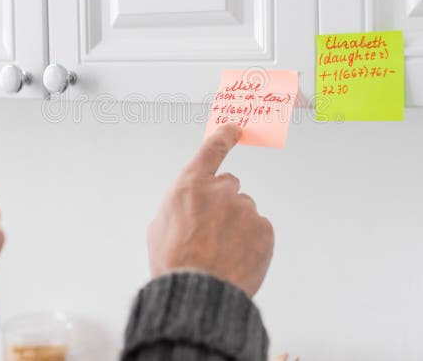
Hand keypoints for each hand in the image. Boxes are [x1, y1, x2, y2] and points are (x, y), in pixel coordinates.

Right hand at [147, 125, 273, 296]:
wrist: (199, 293)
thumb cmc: (174, 264)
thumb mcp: (158, 228)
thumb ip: (176, 208)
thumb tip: (186, 210)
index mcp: (191, 186)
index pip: (212, 149)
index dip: (224, 136)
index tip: (234, 129)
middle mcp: (221, 191)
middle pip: (230, 186)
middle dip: (224, 203)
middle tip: (213, 231)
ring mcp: (245, 210)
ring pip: (245, 212)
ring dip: (237, 226)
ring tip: (222, 253)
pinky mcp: (264, 230)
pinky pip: (260, 230)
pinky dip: (252, 243)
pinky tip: (236, 258)